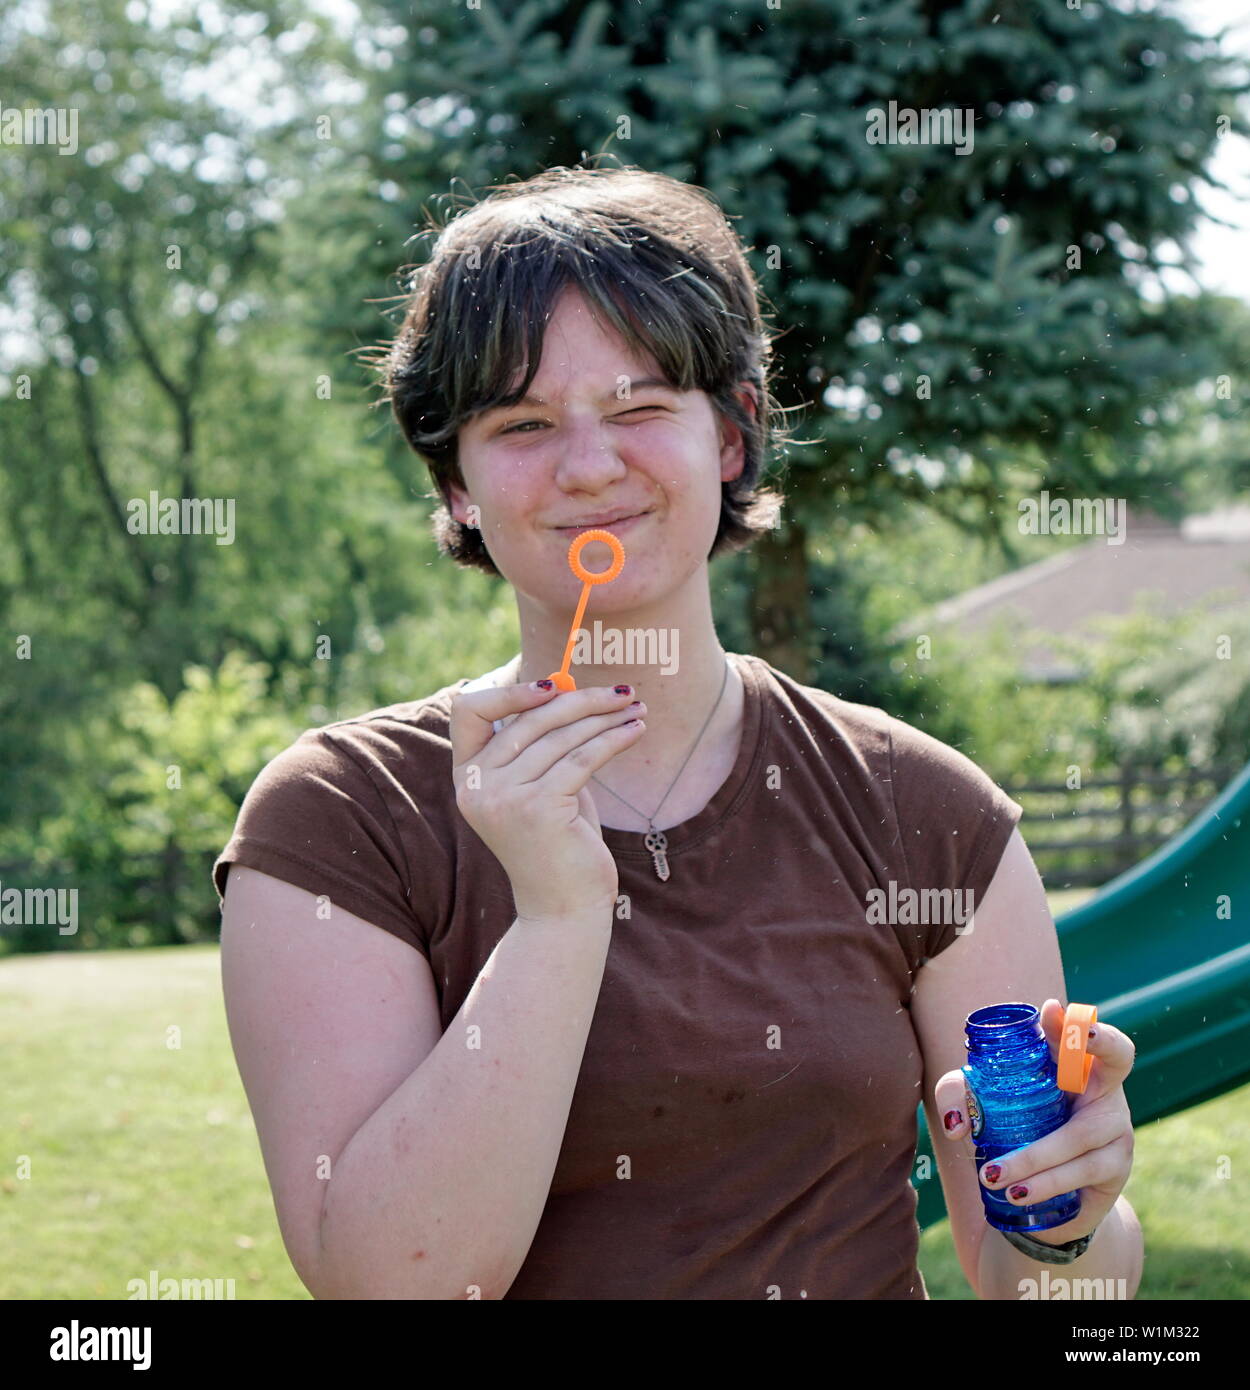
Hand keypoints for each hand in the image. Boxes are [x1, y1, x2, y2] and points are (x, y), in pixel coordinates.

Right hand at [450, 678, 646, 921]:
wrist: (563, 907)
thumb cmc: (557, 842)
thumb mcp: (540, 786)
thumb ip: (541, 743)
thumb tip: (567, 687)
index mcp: (467, 776)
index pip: (468, 711)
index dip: (508, 690)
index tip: (553, 685)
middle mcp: (477, 786)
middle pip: (530, 718)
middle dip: (583, 700)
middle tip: (623, 691)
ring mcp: (503, 798)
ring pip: (562, 737)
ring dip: (606, 718)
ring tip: (636, 708)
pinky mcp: (537, 809)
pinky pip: (583, 758)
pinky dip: (614, 740)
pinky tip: (636, 730)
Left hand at [937, 998, 1135, 1241]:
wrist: (1045, 1201)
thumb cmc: (1015, 1132)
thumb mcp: (983, 1105)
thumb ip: (962, 1097)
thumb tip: (956, 1124)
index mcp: (1072, 1064)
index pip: (1085, 1031)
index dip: (1079, 1020)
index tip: (1053, 1010)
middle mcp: (1103, 1089)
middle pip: (1118, 1058)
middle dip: (1103, 1044)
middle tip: (1083, 1036)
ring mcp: (1116, 1128)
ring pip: (1078, 1135)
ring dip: (1034, 1157)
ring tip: (992, 1176)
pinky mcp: (1114, 1170)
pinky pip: (1080, 1172)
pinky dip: (1045, 1183)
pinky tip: (1017, 1193)